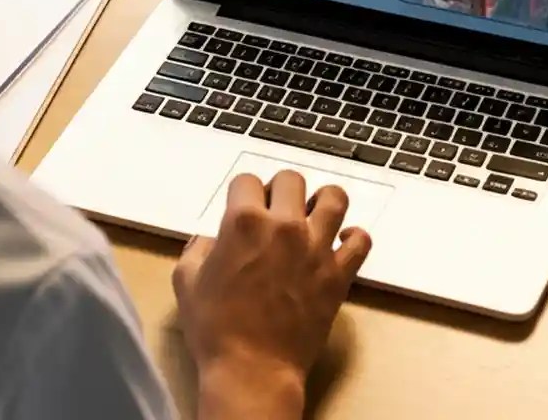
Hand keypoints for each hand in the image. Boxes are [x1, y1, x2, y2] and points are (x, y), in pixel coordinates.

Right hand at [173, 171, 372, 419]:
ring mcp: (317, 248)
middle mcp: (285, 226)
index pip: (247, 180)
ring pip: (334, 198)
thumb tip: (209, 240)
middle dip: (280, 189)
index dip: (242, 193)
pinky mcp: (338, 273)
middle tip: (275, 208)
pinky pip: (361, 241)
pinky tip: (341, 241)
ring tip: (313, 214)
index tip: (243, 206)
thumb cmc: (216, 329)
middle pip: (292, 179)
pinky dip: (354, 237)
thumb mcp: (187, 282)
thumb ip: (197, 249)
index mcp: (244, 223)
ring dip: (322, 201)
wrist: (253, 369)